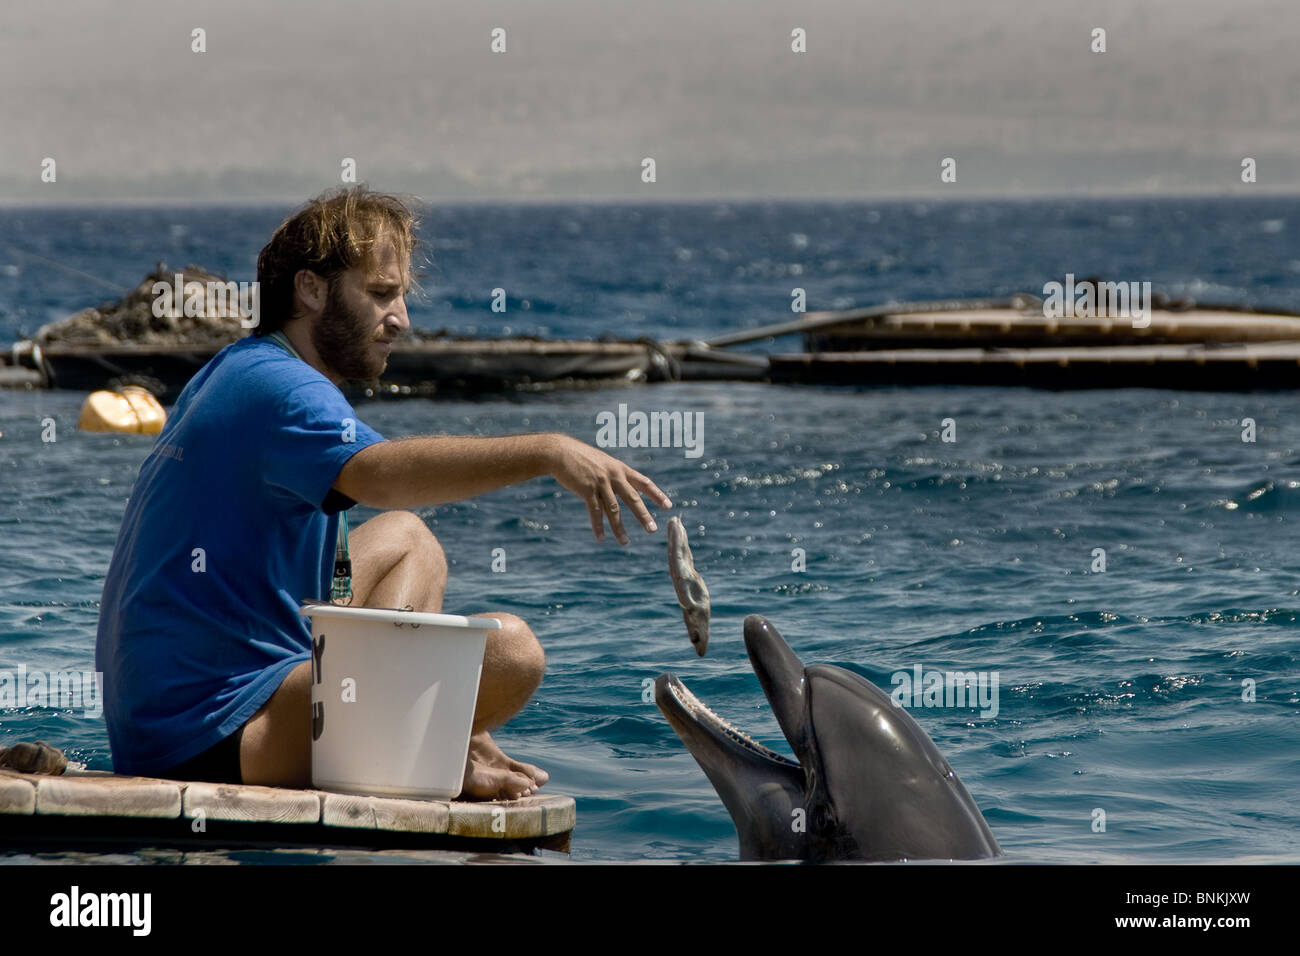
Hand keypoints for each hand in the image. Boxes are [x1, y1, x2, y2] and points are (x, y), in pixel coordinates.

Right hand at [543, 434, 671, 543]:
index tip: (668, 506)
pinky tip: (601, 538)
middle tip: (653, 530)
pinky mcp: (586, 490)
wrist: (560, 452)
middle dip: (643, 515)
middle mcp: (613, 475)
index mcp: (620, 469)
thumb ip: (614, 476)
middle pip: (633, 498)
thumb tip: (623, 489)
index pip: (644, 482)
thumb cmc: (581, 458)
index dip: (657, 494)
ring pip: (614, 509)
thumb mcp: (603, 463)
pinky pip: (595, 511)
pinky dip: (598, 526)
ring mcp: (600, 483)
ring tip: (625, 542)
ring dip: (619, 528)